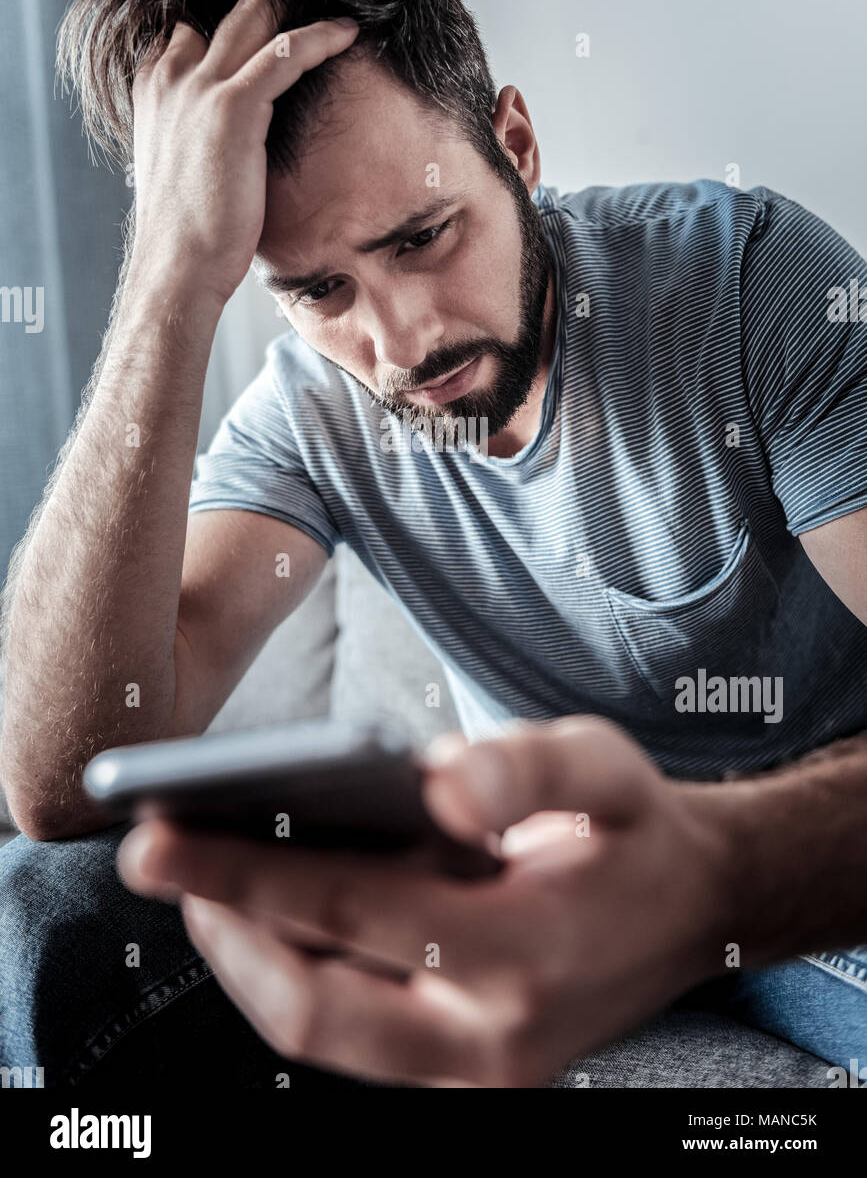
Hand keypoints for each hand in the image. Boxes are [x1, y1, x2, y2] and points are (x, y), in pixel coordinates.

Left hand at [117, 716, 732, 1087]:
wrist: (698, 910)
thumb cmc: (635, 829)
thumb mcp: (606, 765)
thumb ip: (526, 769)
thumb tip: (437, 784)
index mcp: (529, 953)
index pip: (355, 914)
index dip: (245, 874)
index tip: (154, 837)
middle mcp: (493, 1038)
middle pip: (313, 1012)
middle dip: (221, 935)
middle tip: (161, 859)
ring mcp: (475, 1071)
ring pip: (319, 1038)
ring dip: (246, 961)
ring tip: (204, 881)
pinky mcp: (461, 1074)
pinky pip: (347, 1035)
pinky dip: (293, 975)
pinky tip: (270, 911)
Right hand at [129, 0, 357, 303]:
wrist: (177, 266)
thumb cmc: (187, 234)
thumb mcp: (182, 170)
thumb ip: (196, 138)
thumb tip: (224, 144)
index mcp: (154, 92)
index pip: (184, 32)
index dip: (223, 19)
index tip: (263, 16)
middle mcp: (171, 79)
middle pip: (222, 14)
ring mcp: (200, 89)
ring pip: (255, 20)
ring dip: (295, 2)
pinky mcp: (234, 107)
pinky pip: (285, 53)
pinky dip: (320, 36)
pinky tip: (348, 31)